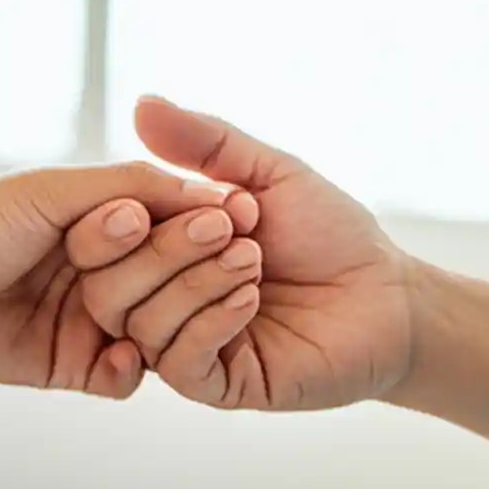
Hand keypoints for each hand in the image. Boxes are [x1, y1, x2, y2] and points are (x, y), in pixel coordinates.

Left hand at [0, 162, 256, 398]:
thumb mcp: (61, 189)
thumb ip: (133, 186)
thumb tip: (210, 198)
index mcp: (113, 224)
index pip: (175, 228)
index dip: (203, 226)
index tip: (240, 220)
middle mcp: (114, 272)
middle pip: (173, 280)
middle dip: (192, 271)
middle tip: (232, 263)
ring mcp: (98, 321)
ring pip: (156, 330)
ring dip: (170, 321)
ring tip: (176, 314)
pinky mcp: (76, 365)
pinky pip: (122, 378)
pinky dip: (127, 370)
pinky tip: (120, 356)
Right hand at [89, 98, 411, 409]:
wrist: (387, 293)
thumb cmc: (328, 233)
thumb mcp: (265, 174)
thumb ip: (204, 143)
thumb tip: (142, 103)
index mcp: (161, 252)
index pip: (100, 242)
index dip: (128, 217)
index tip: (192, 194)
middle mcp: (162, 302)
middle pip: (107, 289)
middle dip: (164, 250)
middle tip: (228, 224)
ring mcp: (187, 346)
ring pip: (141, 325)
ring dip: (197, 282)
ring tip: (254, 258)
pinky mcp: (220, 385)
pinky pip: (180, 363)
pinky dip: (210, 322)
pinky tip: (250, 298)